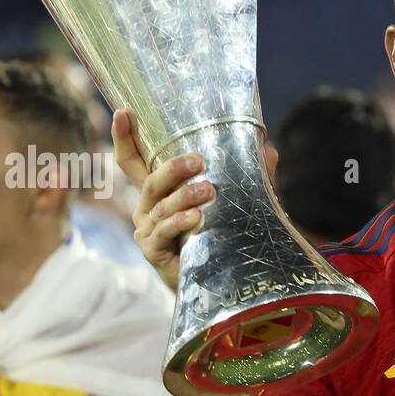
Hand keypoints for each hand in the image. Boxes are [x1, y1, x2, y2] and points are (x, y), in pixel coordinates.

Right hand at [110, 110, 280, 291]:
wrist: (213, 284)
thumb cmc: (216, 237)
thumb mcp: (232, 205)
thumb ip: (248, 179)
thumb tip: (270, 151)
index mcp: (158, 191)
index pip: (134, 160)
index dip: (125, 137)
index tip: (124, 112)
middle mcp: (147, 208)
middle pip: (150, 181)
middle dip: (172, 168)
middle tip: (198, 160)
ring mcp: (147, 230)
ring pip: (160, 207)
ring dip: (184, 197)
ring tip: (208, 191)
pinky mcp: (153, 252)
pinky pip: (163, 233)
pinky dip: (179, 223)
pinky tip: (196, 218)